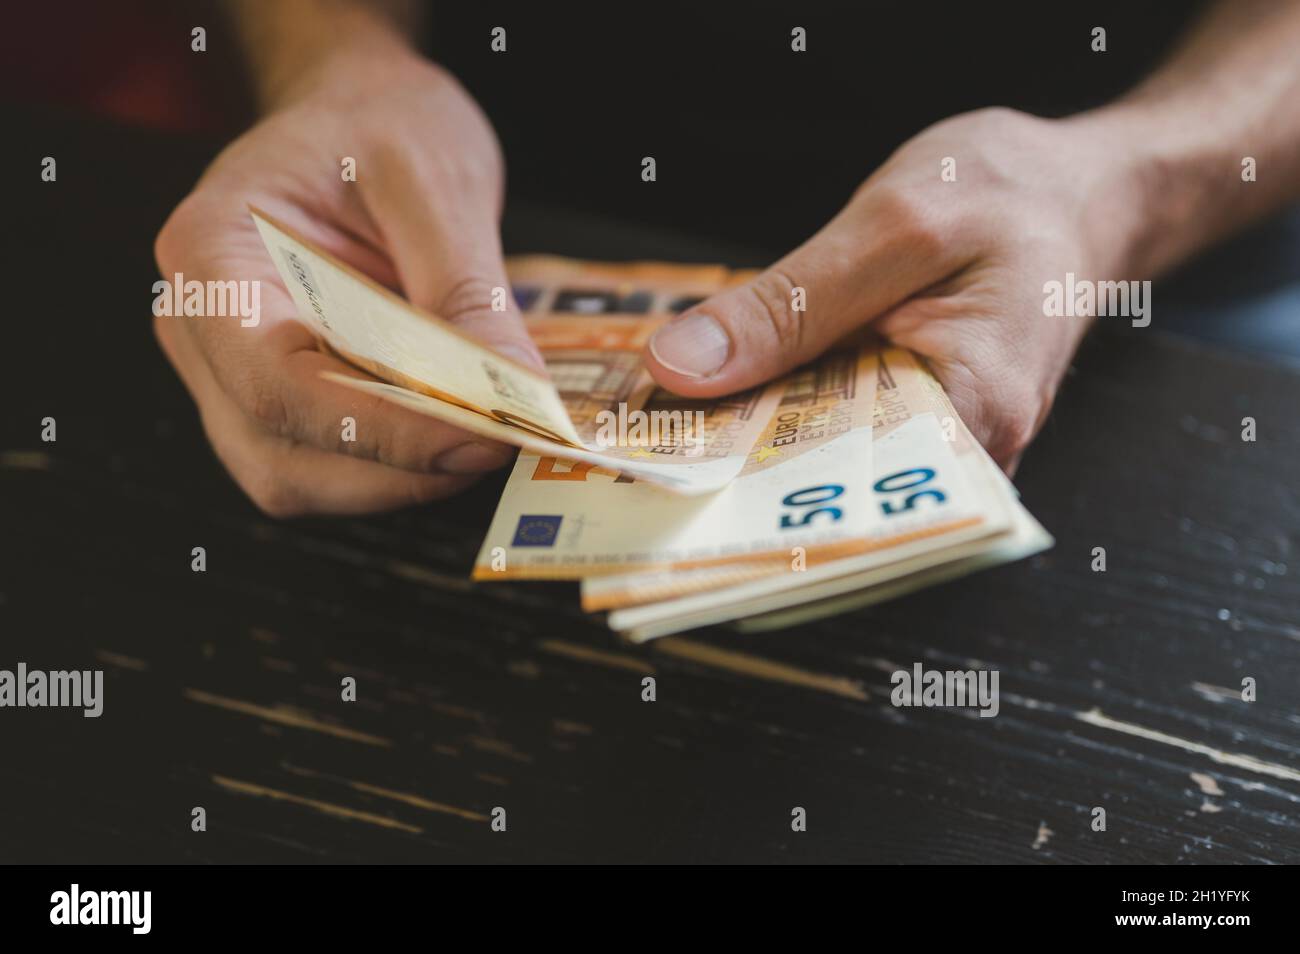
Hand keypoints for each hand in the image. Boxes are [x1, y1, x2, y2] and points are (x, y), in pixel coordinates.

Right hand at [154, 38, 541, 515]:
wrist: (359, 115)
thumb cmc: (378, 125)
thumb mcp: (436, 182)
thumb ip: (467, 293)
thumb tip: (513, 394)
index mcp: (212, 252)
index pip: (274, 380)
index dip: (380, 428)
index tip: (479, 435)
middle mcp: (202, 326)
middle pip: (277, 450)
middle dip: (396, 467)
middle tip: (500, 441)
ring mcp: (233, 372)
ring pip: (298, 476)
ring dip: (399, 478)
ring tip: (485, 435)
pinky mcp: (282, 399)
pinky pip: (328, 463)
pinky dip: (398, 464)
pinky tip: (456, 430)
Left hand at [643, 107, 1145, 471]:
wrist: (1083, 190)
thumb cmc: (1012, 194)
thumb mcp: (894, 226)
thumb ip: (789, 304)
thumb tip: (680, 367)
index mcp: (972, 414)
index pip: (839, 490)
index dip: (741, 491)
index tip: (657, 481)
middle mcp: (964, 454)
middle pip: (824, 487)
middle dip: (732, 475)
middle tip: (638, 456)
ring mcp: (942, 442)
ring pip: (825, 463)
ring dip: (750, 444)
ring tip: (663, 432)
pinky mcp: (917, 419)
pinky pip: (837, 433)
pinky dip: (783, 414)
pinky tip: (727, 398)